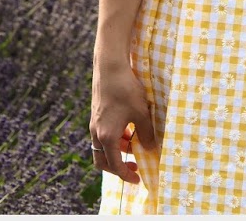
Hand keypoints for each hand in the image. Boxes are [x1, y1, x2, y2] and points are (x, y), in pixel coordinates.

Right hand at [90, 54, 156, 184]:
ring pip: (103, 146)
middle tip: (134, 167)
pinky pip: (103, 134)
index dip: (126, 175)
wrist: (110, 66)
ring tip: (135, 145)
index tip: (138, 179)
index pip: (114, 165)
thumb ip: (147, 134)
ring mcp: (94, 122)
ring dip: (117, 151)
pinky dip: (114, 138)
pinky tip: (128, 128)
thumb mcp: (141, 113)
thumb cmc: (126, 90)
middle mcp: (96, 132)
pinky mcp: (96, 113)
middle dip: (117, 167)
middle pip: (102, 160)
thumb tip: (151, 149)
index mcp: (107, 136)